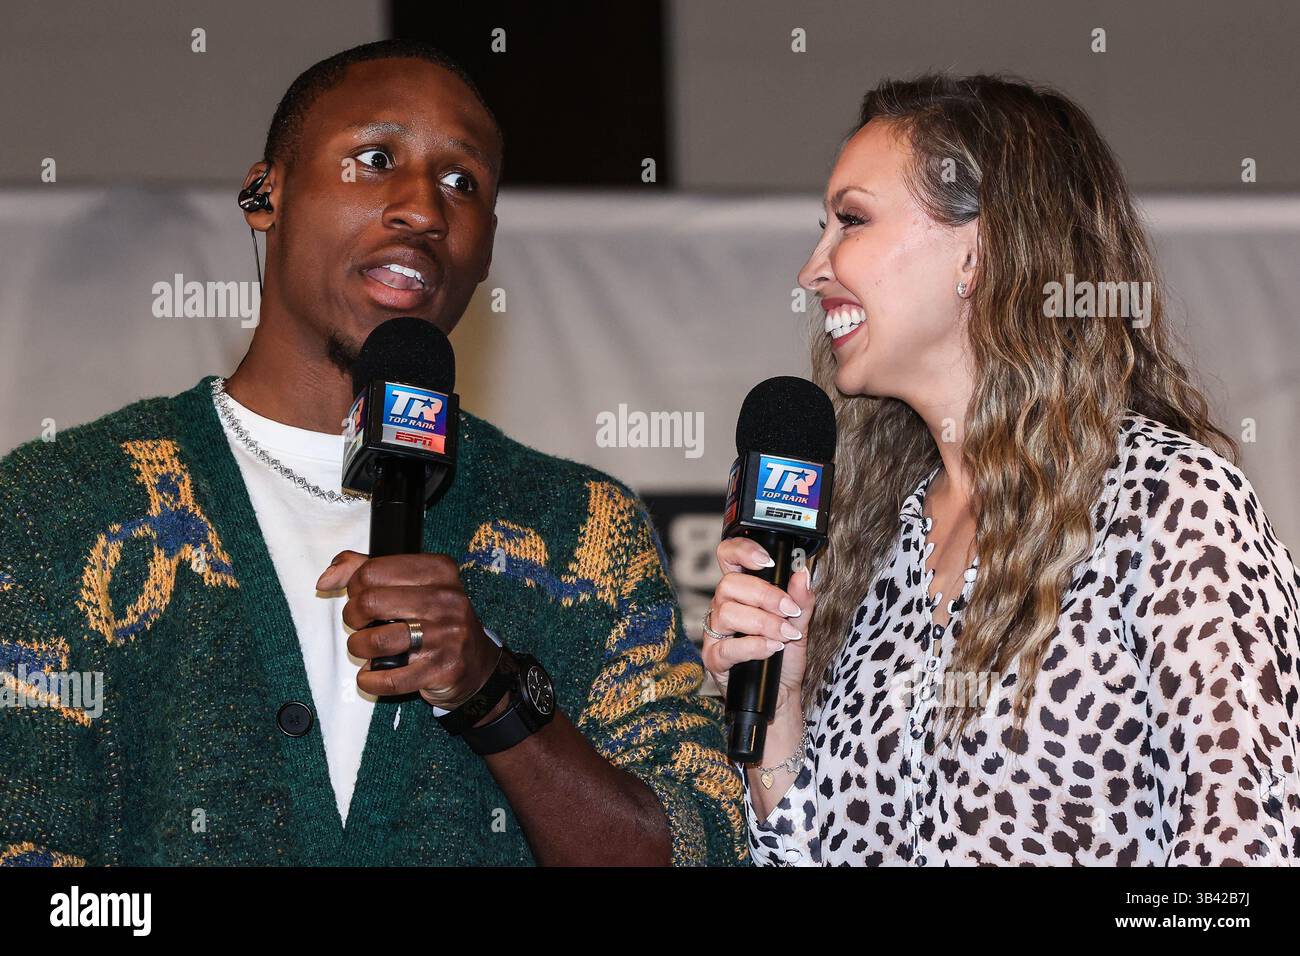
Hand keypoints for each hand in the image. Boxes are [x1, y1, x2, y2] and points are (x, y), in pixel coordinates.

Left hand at [316, 551, 499, 709]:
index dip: (355, 587)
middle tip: (360, 624)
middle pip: (369, 602)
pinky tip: (372, 675)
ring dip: (359, 648)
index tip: (361, 598)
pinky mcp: (443, 669)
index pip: (372, 570)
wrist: (476, 663)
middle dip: (352, 617)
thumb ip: (365, 569)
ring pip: (376, 641)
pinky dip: (369, 680)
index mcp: (439, 571)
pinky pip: (388, 678)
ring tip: (366, 648)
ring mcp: (447, 635)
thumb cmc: (435, 620)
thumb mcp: (411, 584)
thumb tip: (326, 578)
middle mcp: (447, 600)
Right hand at [701, 538, 813, 716]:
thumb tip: (802, 573)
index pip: (728, 557)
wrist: (782, 695)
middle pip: (729, 584)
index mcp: (742, 592)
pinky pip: (728, 647)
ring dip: (763, 622)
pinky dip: (754, 646)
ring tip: (786, 634)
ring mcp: (715, 633)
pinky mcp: (714, 659)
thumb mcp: (800, 625)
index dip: (742, 551)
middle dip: (765, 595)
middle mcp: (723, 607)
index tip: (767, 561)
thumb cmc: (785, 657)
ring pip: (727, 613)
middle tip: (789, 611)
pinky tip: (773, 648)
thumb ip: (801, 600)